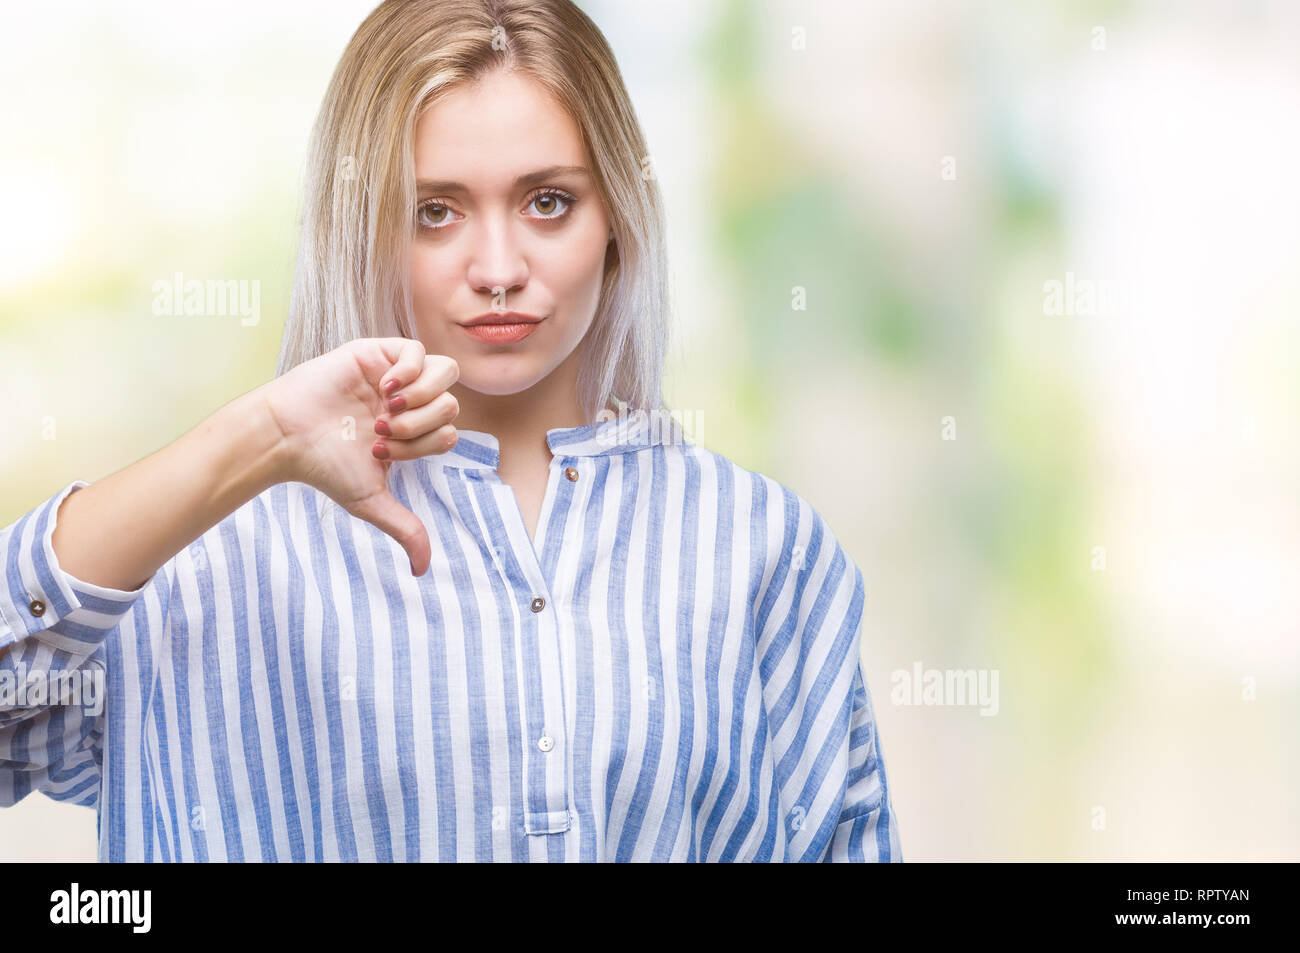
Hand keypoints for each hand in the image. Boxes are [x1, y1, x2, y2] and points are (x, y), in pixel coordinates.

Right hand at [260, 337, 459, 575]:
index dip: (423, 446)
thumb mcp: (370, 501)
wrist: (287, 436)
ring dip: (421, 397)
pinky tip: (383, 387)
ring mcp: (395, 375)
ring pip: (446, 373)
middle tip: (380, 431)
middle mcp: (408, 402)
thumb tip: (422, 569)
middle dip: (420, 424)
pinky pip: (419, 349)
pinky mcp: (377, 351)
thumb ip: (404, 529)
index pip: (448, 433)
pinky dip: (410, 370)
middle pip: (452, 404)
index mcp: (412, 432)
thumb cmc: (324, 466)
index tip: (381, 451)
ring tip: (385, 408)